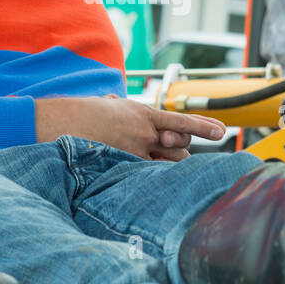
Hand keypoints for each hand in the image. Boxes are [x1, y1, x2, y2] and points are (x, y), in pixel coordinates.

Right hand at [35, 95, 226, 160]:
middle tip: (164, 151)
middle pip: (180, 147)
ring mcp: (137, 151)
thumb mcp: (111, 105)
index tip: (222, 131)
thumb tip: (124, 107)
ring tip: (148, 160)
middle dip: (177, 151)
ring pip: (168, 164)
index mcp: (144, 113)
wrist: (61, 123)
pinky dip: (149, 177)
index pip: (183, 120)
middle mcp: (146, 132)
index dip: (204, 126)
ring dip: (165, 164)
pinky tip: (146, 178)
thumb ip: (126, 110)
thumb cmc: (83, 114)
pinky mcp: (126, 166)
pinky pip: (149, 176)